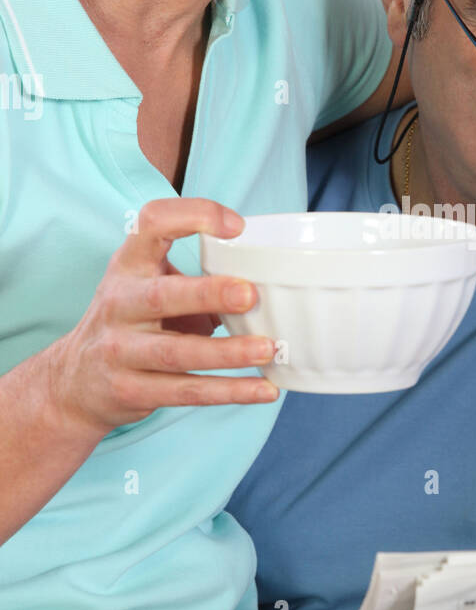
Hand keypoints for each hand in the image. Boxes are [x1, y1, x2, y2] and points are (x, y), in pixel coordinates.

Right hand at [49, 198, 278, 433]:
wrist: (75, 383)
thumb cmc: (129, 323)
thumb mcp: (147, 288)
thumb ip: (194, 284)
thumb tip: (266, 293)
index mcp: (128, 266)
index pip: (151, 224)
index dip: (192, 217)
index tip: (235, 226)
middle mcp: (119, 304)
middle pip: (161, 296)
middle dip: (207, 294)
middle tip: (251, 295)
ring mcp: (120, 350)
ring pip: (177, 353)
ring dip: (227, 353)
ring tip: (267, 349)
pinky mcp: (131, 391)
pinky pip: (186, 392)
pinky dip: (229, 392)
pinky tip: (264, 389)